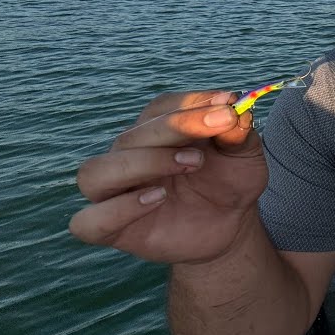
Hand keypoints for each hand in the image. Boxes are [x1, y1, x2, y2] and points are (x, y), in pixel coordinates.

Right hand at [70, 91, 268, 264]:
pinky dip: (118, 210)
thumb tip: (234, 108)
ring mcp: (116, 193)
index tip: (228, 106)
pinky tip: (157, 199)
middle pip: (130, 137)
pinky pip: (89, 221)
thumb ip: (238, 132)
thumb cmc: (231, 182)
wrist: (231, 225)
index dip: (192, 104)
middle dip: (174, 129)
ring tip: (191, 165)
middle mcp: (128, 156)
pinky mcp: (113, 229)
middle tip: (215, 132)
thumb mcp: (245, 155)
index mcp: (156, 130)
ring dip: (141, 164)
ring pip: (96, 173)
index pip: (160, 108)